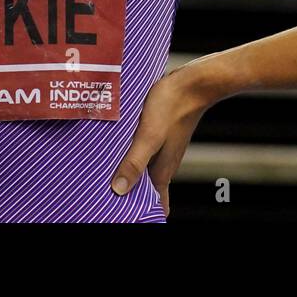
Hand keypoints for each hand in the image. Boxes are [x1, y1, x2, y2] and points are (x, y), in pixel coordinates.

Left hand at [108, 63, 209, 216]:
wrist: (193, 83)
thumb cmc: (171, 107)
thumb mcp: (148, 135)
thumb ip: (135, 162)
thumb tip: (119, 190)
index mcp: (162, 170)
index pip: (156, 204)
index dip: (141, 212)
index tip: (122, 213)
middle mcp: (164, 164)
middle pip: (146, 188)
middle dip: (129, 194)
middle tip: (105, 194)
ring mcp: (163, 149)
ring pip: (143, 170)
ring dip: (128, 174)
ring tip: (104, 174)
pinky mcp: (159, 135)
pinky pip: (143, 153)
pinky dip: (131, 157)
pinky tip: (117, 149)